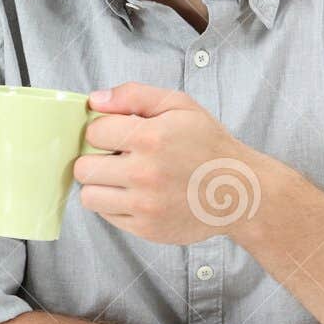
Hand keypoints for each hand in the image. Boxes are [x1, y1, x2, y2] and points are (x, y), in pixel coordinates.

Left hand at [72, 82, 268, 245]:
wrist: (240, 191)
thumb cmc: (208, 145)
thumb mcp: (179, 105)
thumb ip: (133, 95)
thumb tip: (94, 100)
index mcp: (150, 138)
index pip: (93, 132)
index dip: (102, 130)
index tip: (117, 134)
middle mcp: (144, 173)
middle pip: (83, 167)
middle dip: (95, 159)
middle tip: (116, 157)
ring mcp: (145, 205)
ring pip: (89, 195)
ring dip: (100, 185)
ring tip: (121, 177)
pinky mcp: (146, 228)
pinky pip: (106, 216)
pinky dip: (114, 204)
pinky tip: (135, 194)